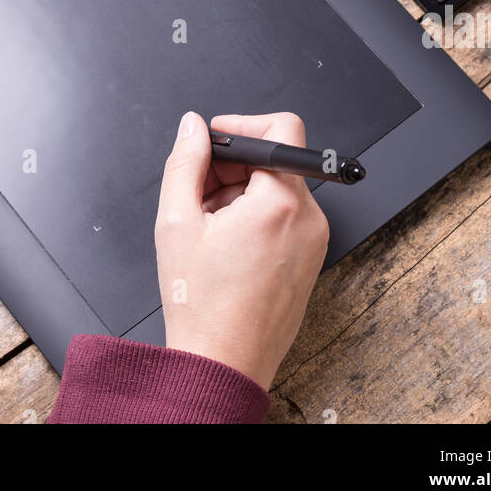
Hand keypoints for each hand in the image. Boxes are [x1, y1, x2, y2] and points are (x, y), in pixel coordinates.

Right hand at [155, 110, 329, 389]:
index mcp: (280, 202)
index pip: (281, 128)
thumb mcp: (177, 222)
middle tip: (198, 192)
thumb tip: (192, 127)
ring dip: (240, 194)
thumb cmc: (203, 306)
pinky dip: (254, 218)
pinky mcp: (310, 260)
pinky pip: (284, 218)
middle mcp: (308, 218)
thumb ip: (185, 162)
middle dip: (232, 166)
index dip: (242, 124)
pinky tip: (224, 245)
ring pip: (277, 190)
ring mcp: (314, 242)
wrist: (223, 366)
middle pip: (274, 160)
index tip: (214, 141)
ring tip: (208, 228)